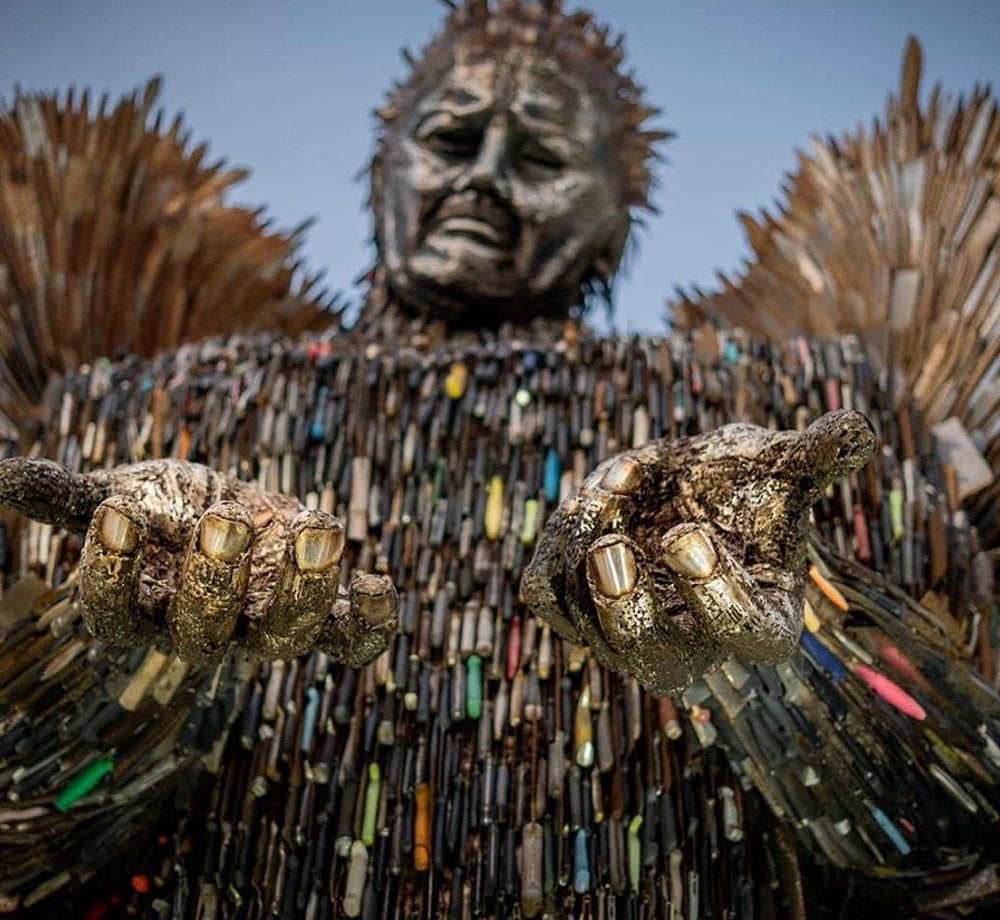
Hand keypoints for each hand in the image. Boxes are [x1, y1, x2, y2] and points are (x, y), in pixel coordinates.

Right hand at [0, 458, 396, 664]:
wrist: (241, 515)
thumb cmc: (172, 508)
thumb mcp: (126, 492)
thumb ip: (72, 493)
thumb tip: (1, 475)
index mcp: (142, 607)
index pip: (111, 614)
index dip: (109, 573)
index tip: (116, 515)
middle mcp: (202, 631)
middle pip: (200, 633)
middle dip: (213, 580)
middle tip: (225, 521)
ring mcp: (266, 627)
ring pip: (283, 636)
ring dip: (304, 588)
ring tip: (318, 526)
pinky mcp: (325, 615)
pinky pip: (352, 640)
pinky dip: (371, 620)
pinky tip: (381, 584)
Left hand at [521, 410, 875, 694]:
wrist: (682, 484)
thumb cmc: (739, 483)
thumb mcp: (778, 464)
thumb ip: (815, 454)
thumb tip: (855, 428)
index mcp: (757, 617)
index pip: (744, 637)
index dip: (714, 595)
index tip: (689, 534)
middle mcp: (691, 641)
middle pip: (655, 661)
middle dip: (625, 608)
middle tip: (611, 548)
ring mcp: (626, 631)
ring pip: (588, 622)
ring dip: (587, 548)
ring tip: (616, 482)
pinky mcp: (575, 605)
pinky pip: (548, 594)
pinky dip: (560, 542)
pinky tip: (594, 495)